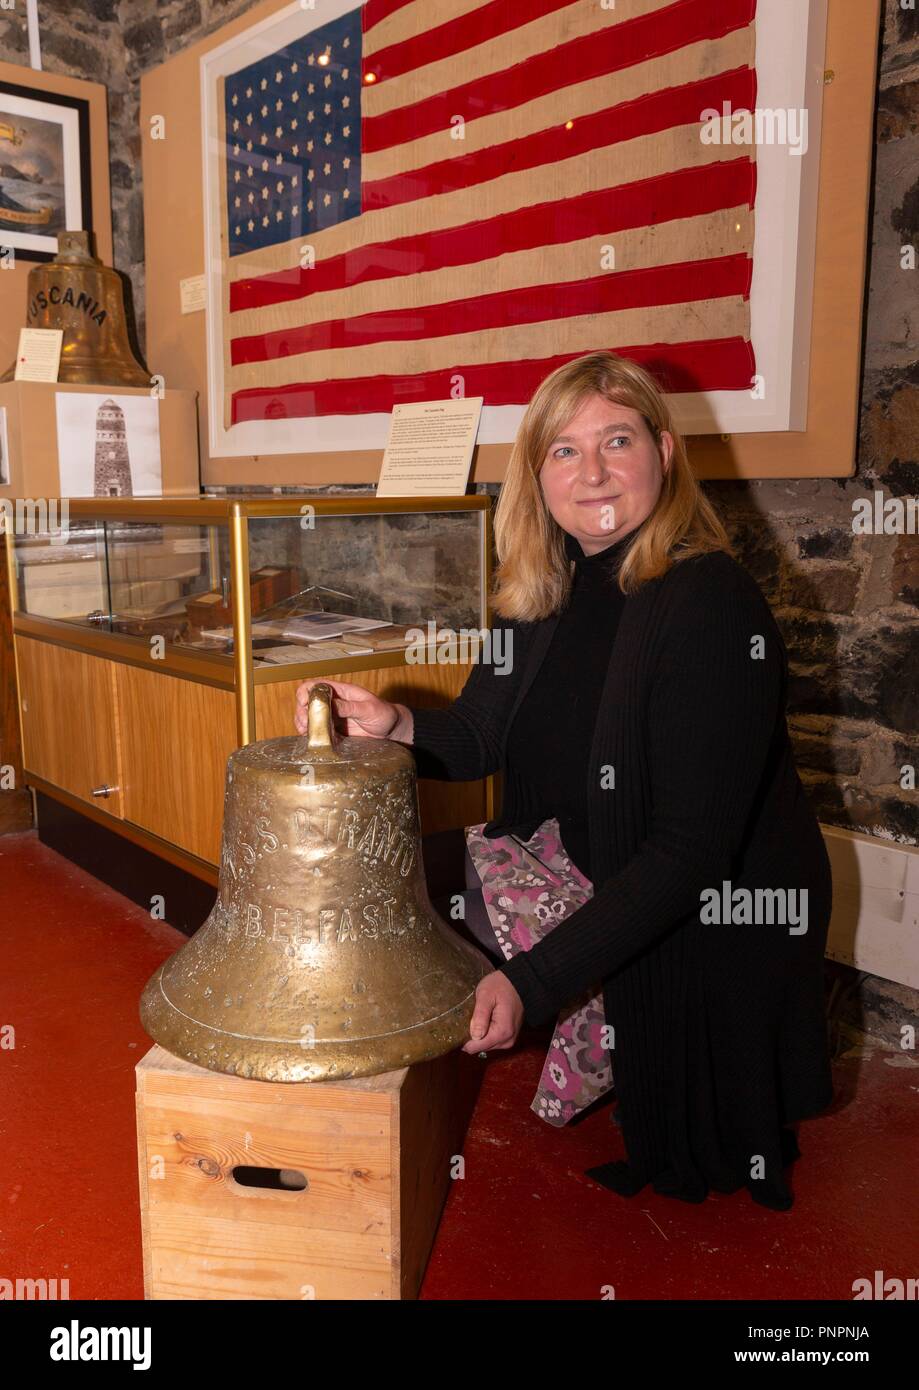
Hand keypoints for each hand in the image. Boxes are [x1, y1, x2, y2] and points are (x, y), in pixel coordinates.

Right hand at [294, 678, 412, 741]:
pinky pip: (316, 731)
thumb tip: (331, 705)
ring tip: (306, 732)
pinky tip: (312, 739)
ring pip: (308, 717)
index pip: (316, 685)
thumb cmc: (383, 714)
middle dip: (302, 711)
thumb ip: (350, 707)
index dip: (306, 693)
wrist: (391, 730)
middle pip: (307, 701)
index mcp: (341, 691)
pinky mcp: (332, 730)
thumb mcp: (369, 709)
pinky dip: (310, 735)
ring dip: (303, 723)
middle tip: (305, 723)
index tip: (305, 704)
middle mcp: (333, 703)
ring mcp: (331, 717)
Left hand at [461, 971, 524, 1053]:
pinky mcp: (509, 1036)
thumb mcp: (485, 995)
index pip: (476, 1047)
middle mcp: (508, 1040)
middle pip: (481, 1048)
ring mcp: (509, 1039)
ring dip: (478, 1035)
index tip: (456, 1028)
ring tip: (476, 1018)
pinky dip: (485, 1033)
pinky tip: (483, 1021)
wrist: (518, 981)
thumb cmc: (501, 985)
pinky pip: (492, 1040)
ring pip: (486, 1045)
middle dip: (471, 1037)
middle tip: (467, 1019)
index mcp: (502, 1032)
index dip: (464, 1040)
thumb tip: (474, 1036)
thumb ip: (480, 1016)